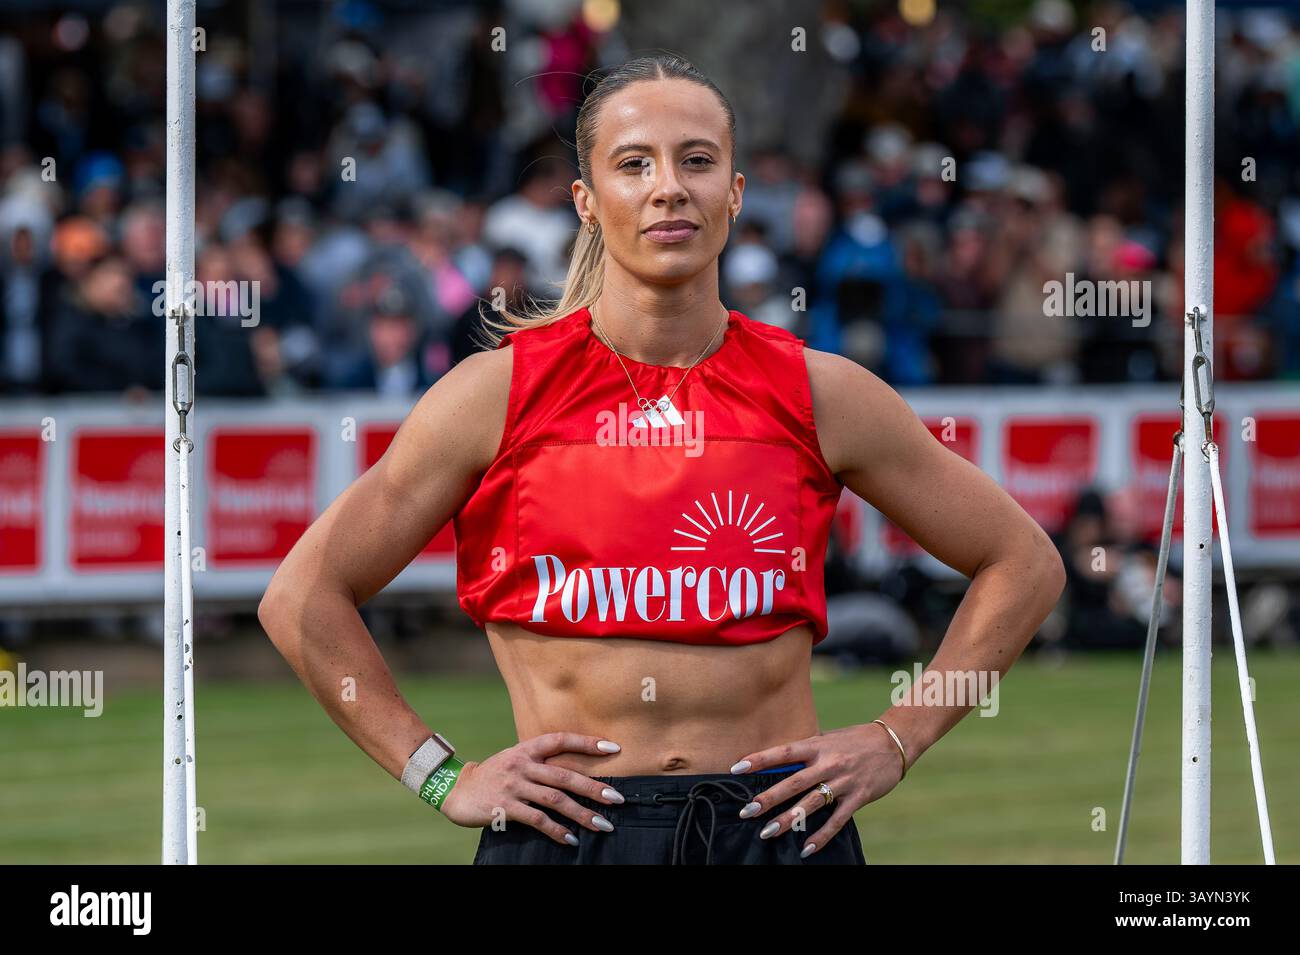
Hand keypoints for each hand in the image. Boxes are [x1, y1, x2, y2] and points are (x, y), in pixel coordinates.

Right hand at [438, 732, 625, 845]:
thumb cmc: (494, 775)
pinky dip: (556, 830)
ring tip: (603, 825)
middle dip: (594, 788)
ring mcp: (513, 786)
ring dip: (582, 814)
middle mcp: (521, 764)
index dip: (587, 742)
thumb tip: (577, 773)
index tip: (613, 749)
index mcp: (526, 749)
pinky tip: (571, 838)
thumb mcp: (515, 759)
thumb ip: (540, 762)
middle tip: (617, 799)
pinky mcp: (505, 808)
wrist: (458, 790)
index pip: (561, 740)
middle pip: (564, 776)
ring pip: (555, 800)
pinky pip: (537, 820)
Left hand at [729, 722, 905, 857]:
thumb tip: (779, 762)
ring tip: (767, 832)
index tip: (737, 768)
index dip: (760, 759)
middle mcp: (828, 763)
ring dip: (788, 819)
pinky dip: (821, 835)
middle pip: (793, 782)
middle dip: (769, 798)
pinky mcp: (859, 797)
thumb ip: (807, 751)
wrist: (893, 743)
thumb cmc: (855, 740)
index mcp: (818, 745)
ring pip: (811, 803)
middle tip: (747, 811)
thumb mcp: (828, 739)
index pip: (784, 752)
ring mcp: (844, 781)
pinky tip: (806, 848)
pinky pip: (837, 820)